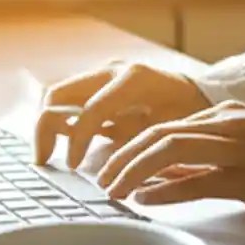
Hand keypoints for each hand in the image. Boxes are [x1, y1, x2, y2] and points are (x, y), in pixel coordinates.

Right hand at [33, 62, 211, 168]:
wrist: (201, 93)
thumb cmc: (192, 115)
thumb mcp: (171, 133)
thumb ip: (139, 146)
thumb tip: (111, 173)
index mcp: (134, 79)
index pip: (90, 109)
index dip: (78, 140)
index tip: (74, 166)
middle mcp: (112, 71)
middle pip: (59, 94)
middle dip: (45, 128)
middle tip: (43, 161)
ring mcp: (102, 76)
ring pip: (58, 97)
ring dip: (48, 127)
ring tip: (48, 157)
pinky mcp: (97, 87)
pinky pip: (68, 104)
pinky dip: (60, 125)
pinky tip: (62, 149)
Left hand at [96, 101, 244, 218]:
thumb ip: (205, 157)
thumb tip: (161, 175)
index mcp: (226, 116)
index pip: (165, 125)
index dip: (130, 145)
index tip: (108, 165)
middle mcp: (228, 126)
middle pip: (159, 134)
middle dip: (122, 158)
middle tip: (100, 181)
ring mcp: (239, 150)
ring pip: (171, 151)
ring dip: (134, 171)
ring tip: (113, 191)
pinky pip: (198, 181)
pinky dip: (167, 190)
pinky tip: (146, 200)